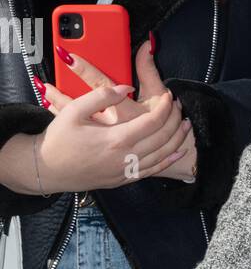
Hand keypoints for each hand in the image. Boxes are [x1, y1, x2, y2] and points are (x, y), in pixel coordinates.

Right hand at [37, 40, 196, 190]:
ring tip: (186, 125)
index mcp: (115, 139)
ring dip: (177, 139)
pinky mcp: (123, 180)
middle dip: (175, 121)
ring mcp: (125, 172)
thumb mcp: (74, 111)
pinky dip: (168, 160)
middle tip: (179, 107)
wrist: (46, 169)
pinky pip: (152, 171)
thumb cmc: (58, 139)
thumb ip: (102, 96)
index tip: (170, 96)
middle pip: (162, 139)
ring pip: (162, 156)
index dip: (166, 108)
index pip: (153, 122)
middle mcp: (125, 158)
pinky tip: (176, 151)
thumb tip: (126, 87)